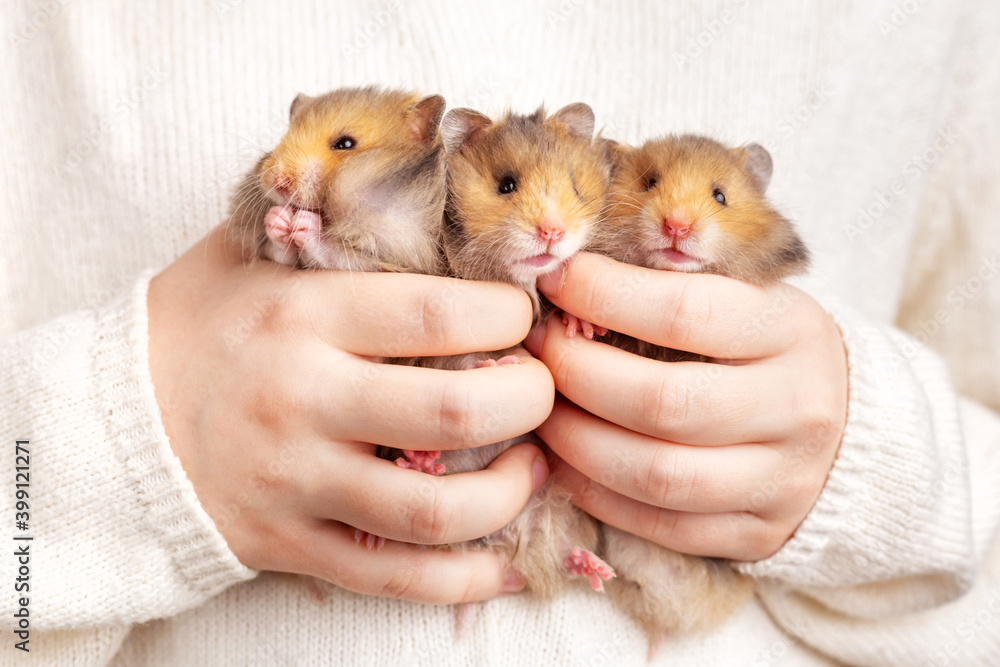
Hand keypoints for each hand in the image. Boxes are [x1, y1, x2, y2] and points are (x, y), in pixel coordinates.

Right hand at [147, 224, 552, 602]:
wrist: (112, 423)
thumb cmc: (200, 324)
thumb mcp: (253, 250)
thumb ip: (333, 217)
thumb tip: (429, 168)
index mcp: (303, 316)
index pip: (438, 315)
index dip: (511, 316)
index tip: (524, 317)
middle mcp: (302, 400)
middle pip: (454, 410)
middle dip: (530, 400)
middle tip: (543, 389)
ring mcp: (296, 482)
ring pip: (433, 511)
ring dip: (511, 493)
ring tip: (533, 466)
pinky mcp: (292, 544)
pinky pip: (394, 579)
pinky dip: (465, 580)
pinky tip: (505, 565)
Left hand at [525, 252, 846, 560]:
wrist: (849, 428)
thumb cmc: (769, 349)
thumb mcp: (746, 300)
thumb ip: (670, 290)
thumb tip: (563, 282)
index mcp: (791, 331)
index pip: (685, 313)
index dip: (606, 296)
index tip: (556, 282)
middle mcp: (796, 408)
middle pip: (665, 402)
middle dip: (579, 375)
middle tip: (539, 352)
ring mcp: (781, 480)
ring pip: (658, 475)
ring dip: (578, 443)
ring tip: (542, 412)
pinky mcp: (757, 534)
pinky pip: (662, 527)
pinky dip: (599, 495)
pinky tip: (566, 462)